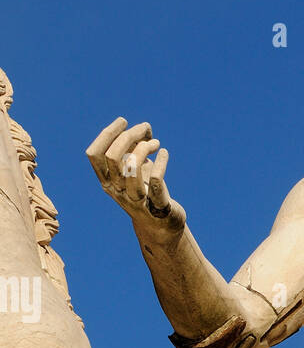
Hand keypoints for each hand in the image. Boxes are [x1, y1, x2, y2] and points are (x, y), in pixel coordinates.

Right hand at [86, 117, 186, 236]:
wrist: (160, 226)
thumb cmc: (146, 192)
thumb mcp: (135, 170)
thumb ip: (135, 150)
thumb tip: (144, 127)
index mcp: (107, 181)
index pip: (95, 154)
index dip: (107, 134)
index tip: (123, 121)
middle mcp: (117, 191)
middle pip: (113, 156)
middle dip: (129, 136)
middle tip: (145, 129)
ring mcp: (135, 200)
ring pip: (131, 168)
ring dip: (145, 148)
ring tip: (156, 143)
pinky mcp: (156, 207)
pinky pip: (155, 182)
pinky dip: (161, 163)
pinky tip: (164, 153)